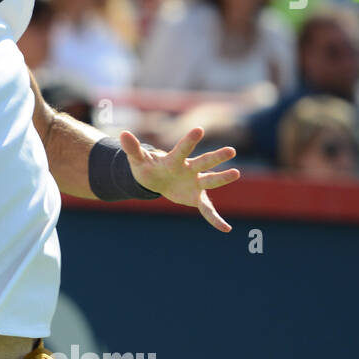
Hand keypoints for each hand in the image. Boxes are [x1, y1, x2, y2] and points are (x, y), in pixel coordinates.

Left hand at [120, 127, 240, 232]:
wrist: (155, 179)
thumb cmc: (148, 166)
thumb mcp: (138, 159)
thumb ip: (133, 148)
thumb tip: (122, 134)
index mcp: (175, 159)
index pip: (182, 149)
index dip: (189, 140)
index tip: (199, 130)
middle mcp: (189, 169)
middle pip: (204, 162)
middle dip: (216, 157)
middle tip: (231, 150)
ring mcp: (195, 182)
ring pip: (210, 180)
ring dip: (222, 178)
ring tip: (236, 173)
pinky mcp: (197, 197)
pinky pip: (207, 209)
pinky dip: (215, 219)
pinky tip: (226, 228)